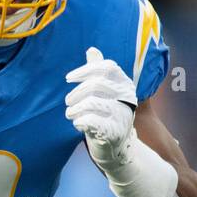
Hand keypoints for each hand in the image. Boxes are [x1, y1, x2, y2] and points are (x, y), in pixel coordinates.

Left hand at [65, 46, 137, 168]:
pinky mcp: (115, 132)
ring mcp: (123, 115)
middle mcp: (127, 97)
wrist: (114, 146)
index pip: (107, 67)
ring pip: (91, 103)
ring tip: (70, 114)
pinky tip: (78, 124)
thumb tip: (92, 50)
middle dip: (75, 93)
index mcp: (125, 83)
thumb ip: (98, 72)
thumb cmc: (104, 115)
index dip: (85, 70)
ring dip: (74, 109)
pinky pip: (91, 121)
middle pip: (95, 84)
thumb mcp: (102, 92)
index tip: (68, 79)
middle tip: (68, 102)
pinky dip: (79, 121)